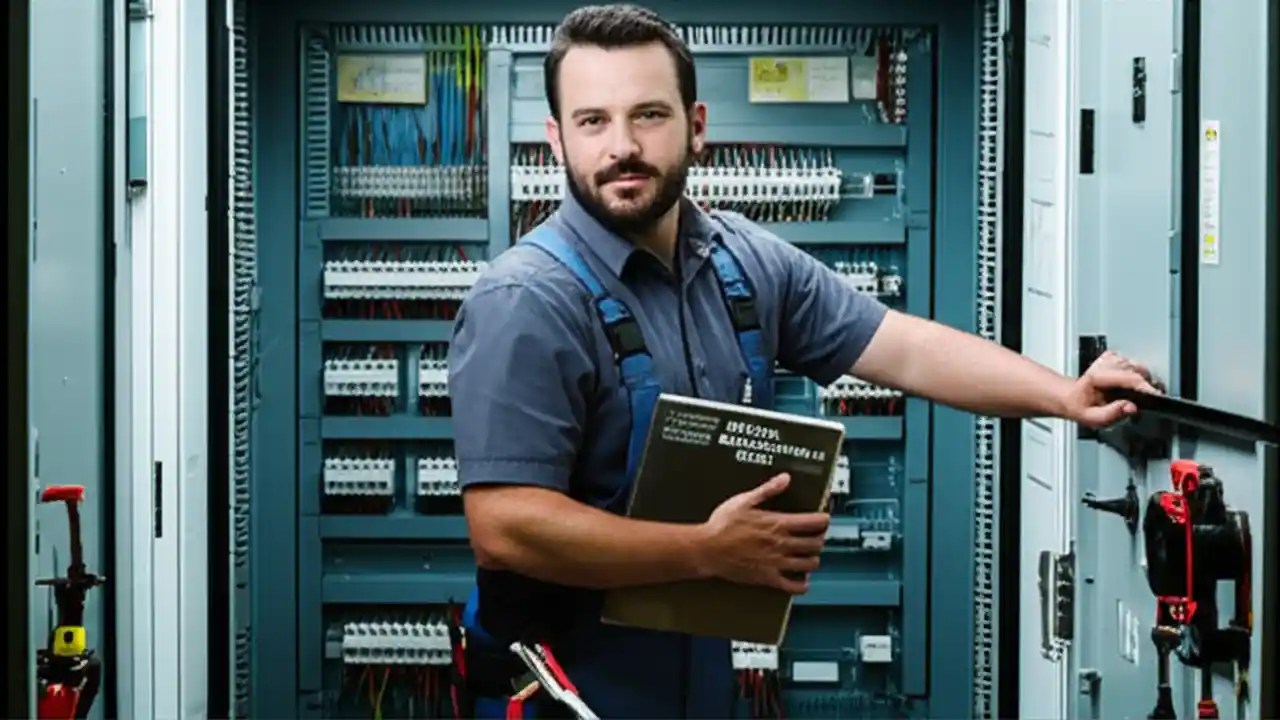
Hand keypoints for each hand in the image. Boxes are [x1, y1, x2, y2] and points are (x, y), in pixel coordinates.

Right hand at [697, 473, 829, 593]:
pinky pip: (792, 586)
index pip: (814, 523)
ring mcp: (776, 563)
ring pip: (809, 565)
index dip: (824, 520)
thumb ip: (767, 490)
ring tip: (809, 556)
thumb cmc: (722, 525)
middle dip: (820, 540)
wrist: (707, 549)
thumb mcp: (744, 501)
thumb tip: (785, 478)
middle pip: (816, 544)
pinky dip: (802, 585)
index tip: (823, 519)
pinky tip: (802, 581)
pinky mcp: (768, 578)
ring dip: (813, 560)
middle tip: (816, 537)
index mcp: (778, 523)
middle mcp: (782, 544)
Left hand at [1066, 350, 1162, 428]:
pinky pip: (1136, 367)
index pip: (1130, 377)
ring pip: (1141, 368)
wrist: (1072, 396)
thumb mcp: (1092, 417)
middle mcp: (1106, 363)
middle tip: (1144, 402)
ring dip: (1143, 383)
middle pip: (1139, 371)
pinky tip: (1126, 387)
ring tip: (1132, 396)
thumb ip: (1111, 414)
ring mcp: (1113, 358)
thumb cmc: (1081, 407)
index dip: (1146, 387)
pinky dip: (1138, 377)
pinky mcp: (1118, 358)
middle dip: (1146, 387)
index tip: (1156, 396)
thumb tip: (1130, 407)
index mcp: (1098, 375)